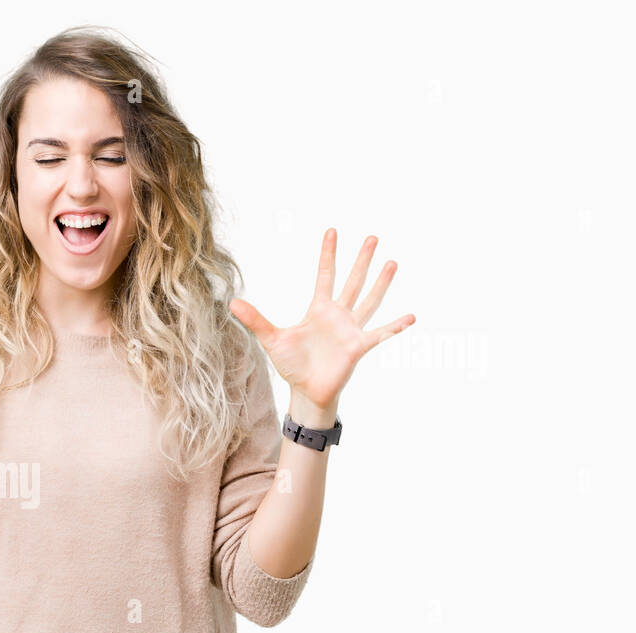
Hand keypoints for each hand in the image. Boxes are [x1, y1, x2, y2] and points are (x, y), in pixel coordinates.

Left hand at [229, 228, 414, 411]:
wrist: (306, 391)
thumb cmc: (292, 365)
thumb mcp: (272, 339)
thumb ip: (255, 320)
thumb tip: (232, 303)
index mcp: (319, 310)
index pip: (325, 275)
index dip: (328, 254)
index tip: (332, 231)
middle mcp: (338, 316)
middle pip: (352, 281)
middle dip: (362, 260)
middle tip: (372, 237)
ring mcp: (351, 330)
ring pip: (369, 300)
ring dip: (381, 283)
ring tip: (392, 263)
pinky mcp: (359, 347)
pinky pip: (380, 333)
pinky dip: (395, 326)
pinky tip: (412, 316)